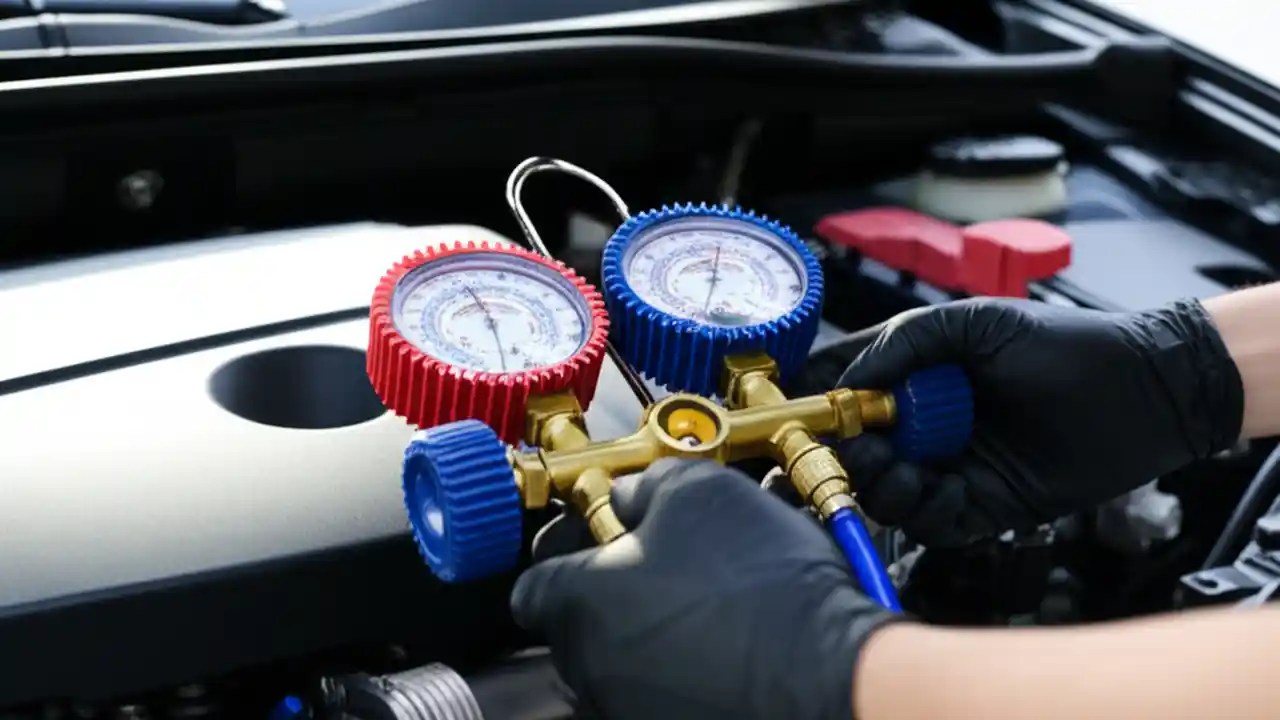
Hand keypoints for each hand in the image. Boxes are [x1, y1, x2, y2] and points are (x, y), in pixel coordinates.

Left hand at [511, 460, 898, 719]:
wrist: (829, 672)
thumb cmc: (761, 584)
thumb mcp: (699, 490)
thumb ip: (647, 485)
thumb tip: (632, 494)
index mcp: (578, 603)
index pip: (531, 586)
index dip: (566, 554)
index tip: (600, 538)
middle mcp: (590, 667)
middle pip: (578, 626)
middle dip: (613, 594)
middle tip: (668, 564)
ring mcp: (628, 708)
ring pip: (622, 661)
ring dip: (652, 632)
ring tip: (709, 604)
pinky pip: (663, 692)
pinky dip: (684, 669)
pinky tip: (729, 645)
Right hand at [825, 297, 1243, 546]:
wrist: (1144, 393)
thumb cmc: (1065, 346)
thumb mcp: (977, 323)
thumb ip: (906, 342)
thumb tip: (848, 380)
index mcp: (917, 375)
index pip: (846, 387)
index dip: (814, 401)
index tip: (795, 409)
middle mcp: (925, 422)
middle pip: (855, 449)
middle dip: (844, 453)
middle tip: (855, 449)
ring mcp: (950, 465)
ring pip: (886, 492)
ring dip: (881, 485)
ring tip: (901, 469)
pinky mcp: (981, 507)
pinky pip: (932, 522)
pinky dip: (927, 511)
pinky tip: (946, 489)